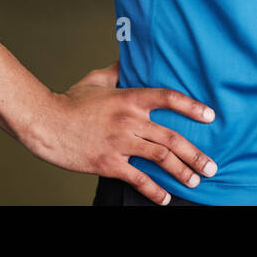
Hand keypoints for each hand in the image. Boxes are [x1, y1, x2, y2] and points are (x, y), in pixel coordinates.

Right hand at [22, 61, 216, 204]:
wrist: (44, 123)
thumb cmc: (70, 100)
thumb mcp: (96, 79)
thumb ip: (118, 70)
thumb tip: (131, 58)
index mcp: (130, 98)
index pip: (168, 98)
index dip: (192, 106)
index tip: (210, 116)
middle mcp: (129, 120)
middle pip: (171, 136)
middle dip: (195, 154)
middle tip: (212, 166)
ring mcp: (119, 143)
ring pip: (160, 157)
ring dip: (182, 171)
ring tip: (197, 180)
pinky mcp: (107, 163)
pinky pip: (137, 178)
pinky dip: (154, 190)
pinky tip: (165, 198)